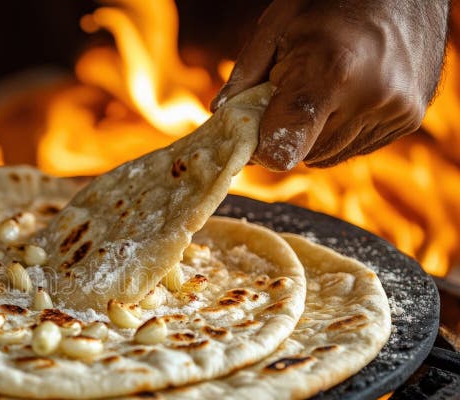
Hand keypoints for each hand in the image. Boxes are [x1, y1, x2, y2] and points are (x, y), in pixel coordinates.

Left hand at [212, 0, 449, 169]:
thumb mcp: (278, 26)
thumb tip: (219, 117)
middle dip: (289, 133)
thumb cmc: (330, 0)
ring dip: (315, 133)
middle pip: (303, 155)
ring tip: (323, 88)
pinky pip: (355, 147)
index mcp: (331, 73)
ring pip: (329, 155)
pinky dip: (342, 129)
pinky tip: (347, 94)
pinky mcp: (410, 118)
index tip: (256, 132)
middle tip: (292, 93)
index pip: (283, 151)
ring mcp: (395, 110)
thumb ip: (245, 76)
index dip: (263, 147)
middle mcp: (370, 98)